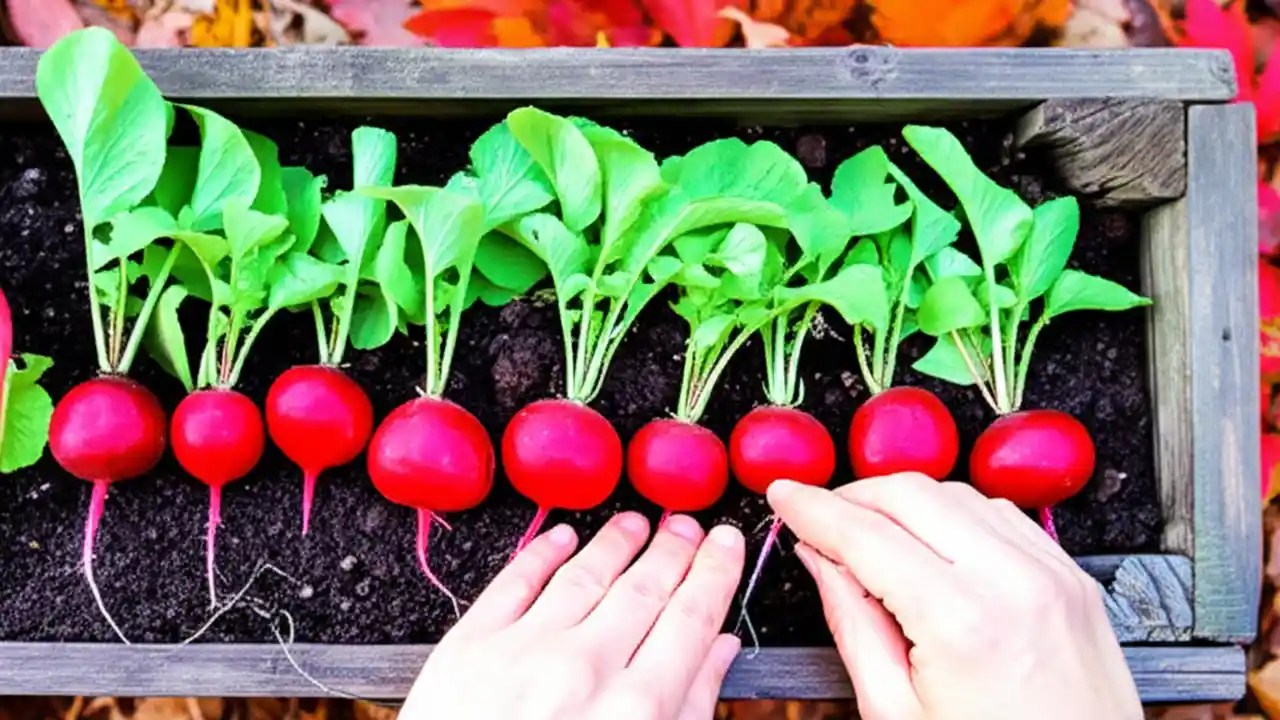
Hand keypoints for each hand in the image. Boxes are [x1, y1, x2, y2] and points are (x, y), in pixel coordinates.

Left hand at [400, 512, 745, 719]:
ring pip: (584, 574)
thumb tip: (719, 651)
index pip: (691, 618)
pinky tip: (562, 537)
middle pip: (643, 589)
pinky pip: (515, 582)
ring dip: (616, 541)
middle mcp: (584, 672)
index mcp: (636, 711)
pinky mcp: (471, 647)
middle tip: (686, 525)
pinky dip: (543, 552)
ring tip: (636, 524)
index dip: (714, 573)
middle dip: (672, 550)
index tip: (725, 544)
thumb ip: (689, 707)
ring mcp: (524, 652)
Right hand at [768, 473, 1141, 719]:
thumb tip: (820, 560)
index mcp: (963, 622)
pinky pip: (1002, 514)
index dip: (812, 508)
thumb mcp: (896, 712)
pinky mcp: (1072, 577)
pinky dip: (955, 515)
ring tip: (871, 536)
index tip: (785, 497)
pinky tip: (931, 542)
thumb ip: (851, 623)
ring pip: (956, 493)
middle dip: (852, 496)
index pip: (865, 534)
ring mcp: (1052, 574)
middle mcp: (1014, 582)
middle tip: (818, 517)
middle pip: (911, 494)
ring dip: (903, 502)